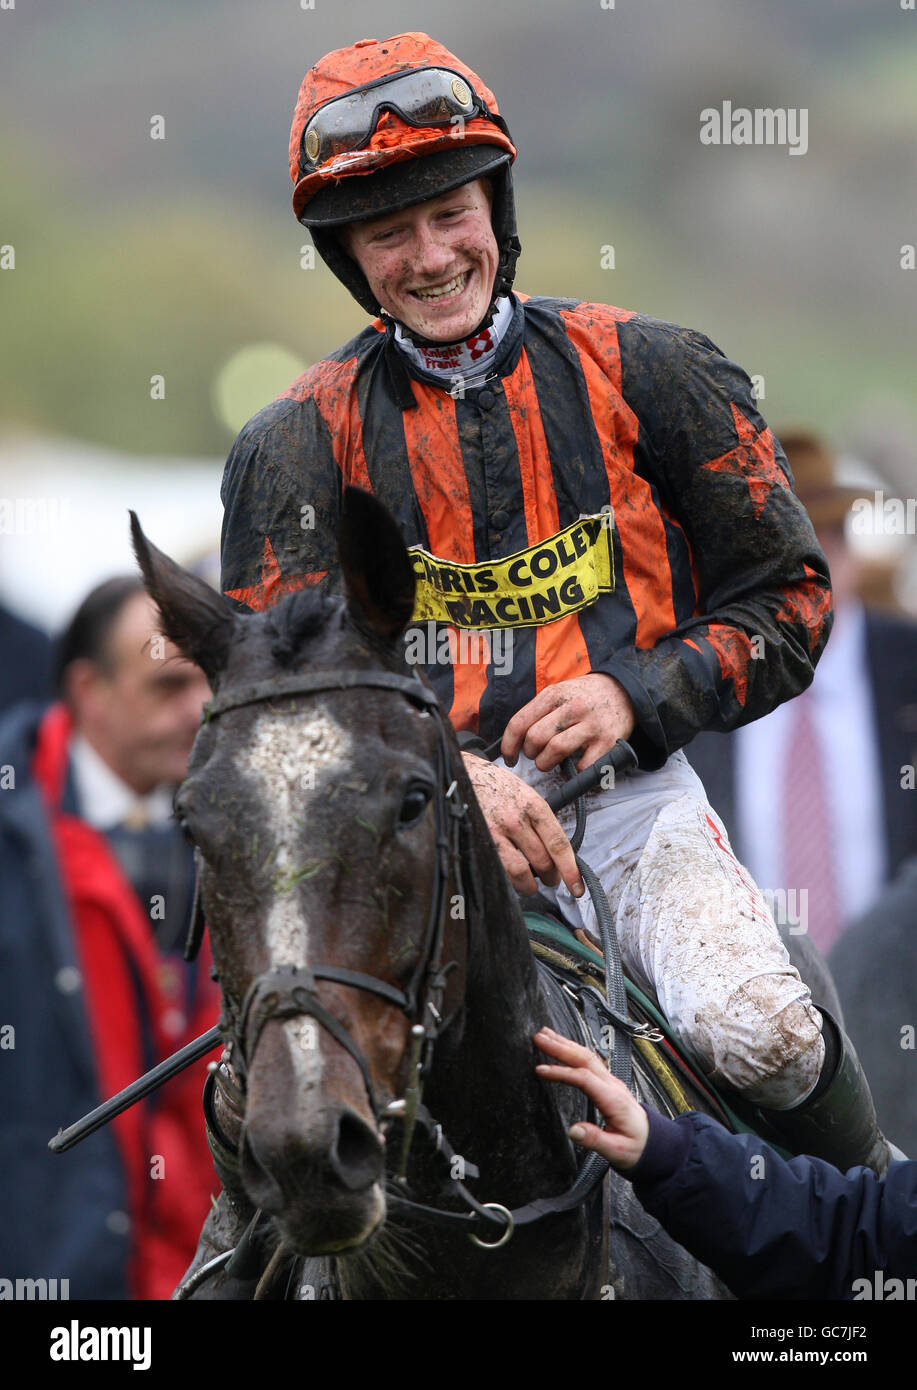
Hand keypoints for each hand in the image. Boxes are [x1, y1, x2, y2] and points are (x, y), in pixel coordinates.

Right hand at [462, 753, 583, 897]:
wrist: (464, 774)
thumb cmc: (496, 785)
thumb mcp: (526, 793)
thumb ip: (540, 820)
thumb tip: (554, 849)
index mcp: (534, 805)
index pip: (558, 844)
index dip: (570, 870)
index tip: (577, 886)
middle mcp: (517, 819)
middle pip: (542, 861)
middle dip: (551, 877)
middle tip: (551, 879)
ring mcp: (497, 831)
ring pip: (521, 871)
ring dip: (530, 884)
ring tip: (531, 885)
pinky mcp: (481, 839)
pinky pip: (500, 869)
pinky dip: (509, 879)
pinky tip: (511, 878)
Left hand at [501, 673, 634, 772]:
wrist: (623, 691)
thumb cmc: (583, 696)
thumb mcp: (559, 693)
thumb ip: (538, 712)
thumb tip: (514, 741)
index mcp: (554, 695)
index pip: (520, 722)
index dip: (509, 745)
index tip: (509, 757)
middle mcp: (572, 708)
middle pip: (535, 738)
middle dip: (530, 753)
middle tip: (535, 755)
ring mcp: (591, 725)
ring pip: (555, 751)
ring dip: (546, 763)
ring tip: (549, 761)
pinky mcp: (607, 742)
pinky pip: (582, 766)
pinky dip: (573, 772)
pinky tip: (573, 766)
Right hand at [534, 1027, 648, 1170]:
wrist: (652, 1141)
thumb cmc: (636, 1146)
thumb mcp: (617, 1150)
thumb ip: (595, 1139)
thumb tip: (573, 1130)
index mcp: (614, 1099)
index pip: (584, 1078)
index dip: (562, 1072)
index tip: (541, 1070)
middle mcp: (612, 1085)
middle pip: (585, 1058)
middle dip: (561, 1046)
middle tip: (539, 1038)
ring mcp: (611, 1081)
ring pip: (587, 1055)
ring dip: (565, 1043)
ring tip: (545, 1034)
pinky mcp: (608, 1082)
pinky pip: (589, 1060)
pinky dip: (573, 1050)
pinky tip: (562, 1046)